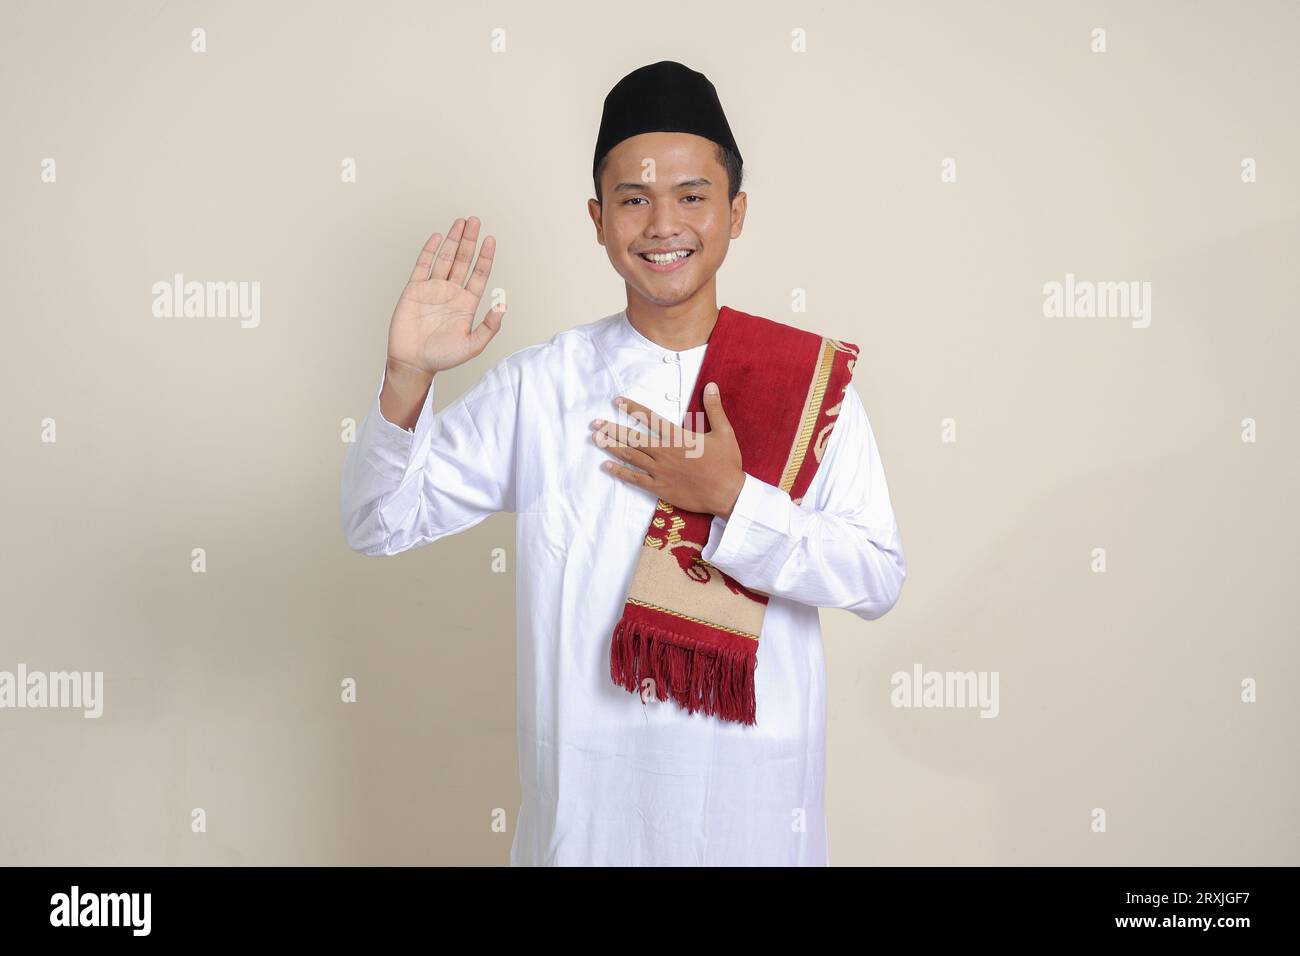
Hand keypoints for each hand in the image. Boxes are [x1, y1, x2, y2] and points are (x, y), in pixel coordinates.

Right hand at [387, 216, 504, 376]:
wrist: (413, 362)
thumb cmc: (442, 357)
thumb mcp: (472, 346)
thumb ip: (489, 327)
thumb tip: (503, 306)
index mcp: (466, 303)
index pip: (479, 274)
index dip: (485, 257)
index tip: (490, 240)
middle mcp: (451, 292)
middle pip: (463, 260)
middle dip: (470, 241)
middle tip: (475, 221)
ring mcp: (433, 289)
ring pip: (445, 258)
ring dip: (453, 240)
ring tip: (461, 223)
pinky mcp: (414, 289)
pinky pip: (423, 265)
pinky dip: (430, 251)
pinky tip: (438, 237)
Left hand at [591, 383, 745, 517]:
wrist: (727, 494)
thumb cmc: (726, 463)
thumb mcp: (724, 432)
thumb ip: (714, 408)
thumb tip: (711, 385)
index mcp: (678, 437)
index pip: (650, 418)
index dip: (632, 408)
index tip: (617, 401)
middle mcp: (665, 452)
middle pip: (633, 438)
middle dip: (612, 429)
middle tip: (594, 423)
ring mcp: (660, 471)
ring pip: (631, 456)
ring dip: (612, 446)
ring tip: (596, 439)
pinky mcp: (659, 487)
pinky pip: (635, 479)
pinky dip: (620, 472)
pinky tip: (606, 466)